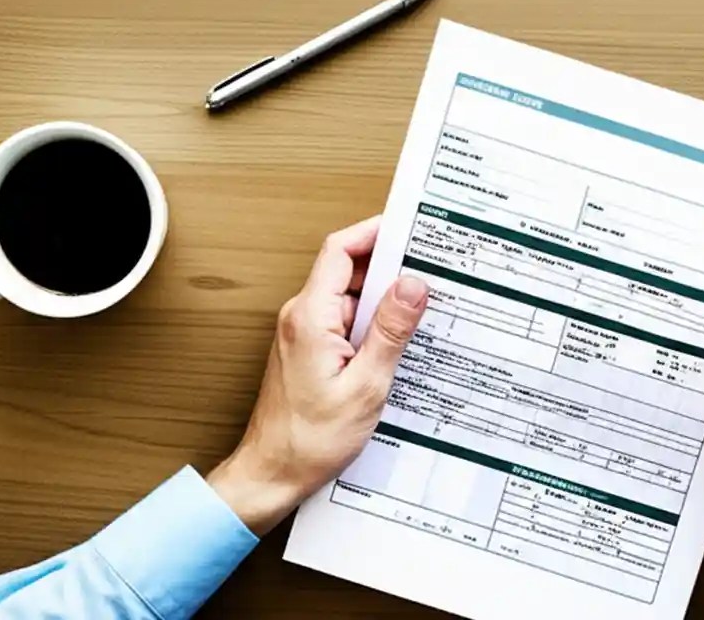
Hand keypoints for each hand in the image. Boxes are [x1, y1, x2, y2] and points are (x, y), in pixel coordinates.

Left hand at [207, 217, 428, 535]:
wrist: (272, 474)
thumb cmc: (309, 440)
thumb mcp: (365, 385)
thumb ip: (390, 331)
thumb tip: (413, 286)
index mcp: (310, 317)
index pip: (341, 250)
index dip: (375, 232)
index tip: (409, 228)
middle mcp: (302, 318)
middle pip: (349, 270)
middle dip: (391, 267)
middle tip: (431, 270)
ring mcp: (305, 334)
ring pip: (350, 298)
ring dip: (384, 301)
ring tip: (422, 311)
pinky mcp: (311, 351)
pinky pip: (346, 323)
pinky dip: (373, 325)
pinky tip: (398, 342)